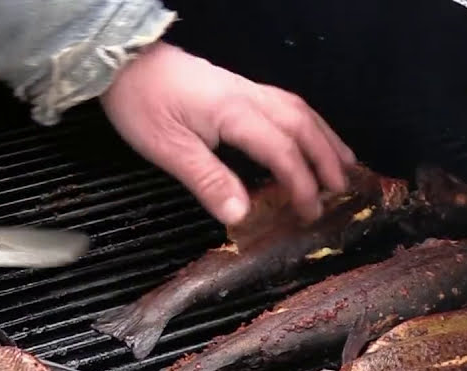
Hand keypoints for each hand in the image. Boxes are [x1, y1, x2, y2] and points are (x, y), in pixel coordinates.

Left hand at [101, 42, 355, 225]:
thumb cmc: (140, 104)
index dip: (302, 183)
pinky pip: (286, 104)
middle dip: (327, 158)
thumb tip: (242, 216)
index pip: (282, 150)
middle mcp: (249, 97)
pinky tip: (309, 137)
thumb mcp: (167, 149)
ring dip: (325, 137)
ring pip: (299, 110)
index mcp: (234, 113)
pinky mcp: (236, 88)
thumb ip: (207, 181)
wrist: (122, 60)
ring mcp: (245, 89)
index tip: (310, 212)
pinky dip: (308, 124)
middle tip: (344, 189)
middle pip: (302, 125)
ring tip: (344, 163)